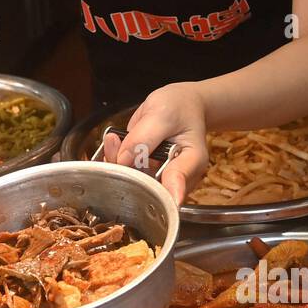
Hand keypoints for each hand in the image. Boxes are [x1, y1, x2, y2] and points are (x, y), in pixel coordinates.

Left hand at [103, 83, 208, 204]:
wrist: (179, 107)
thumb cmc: (178, 108)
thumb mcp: (162, 113)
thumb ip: (143, 137)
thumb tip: (123, 160)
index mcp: (192, 161)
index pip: (178, 181)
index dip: (169, 192)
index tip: (168, 201)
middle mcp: (178, 178)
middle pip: (150, 189)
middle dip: (126, 172)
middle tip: (115, 141)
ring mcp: (161, 181)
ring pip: (133, 185)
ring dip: (117, 165)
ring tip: (116, 139)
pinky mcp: (146, 179)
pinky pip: (125, 178)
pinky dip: (115, 163)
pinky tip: (116, 144)